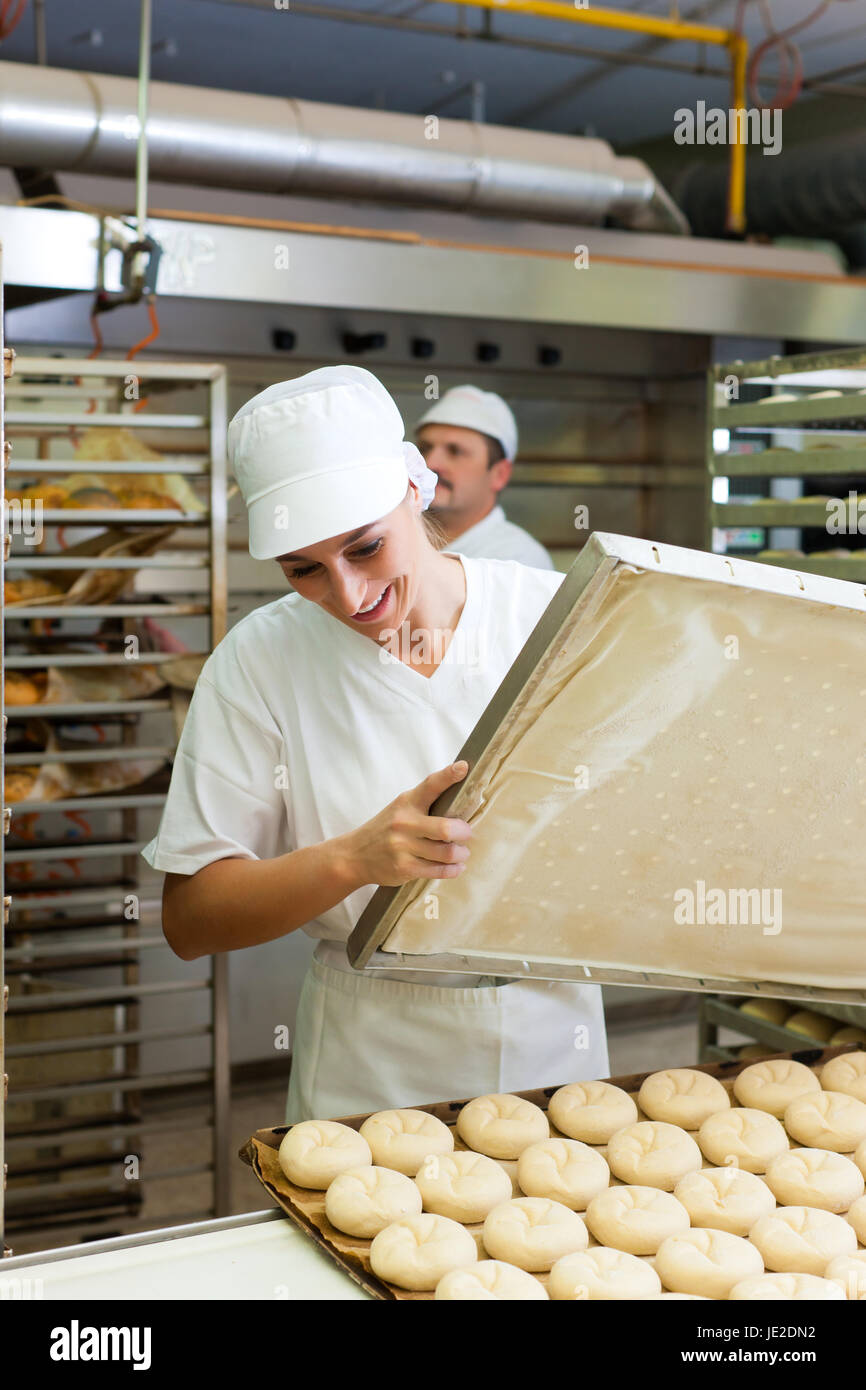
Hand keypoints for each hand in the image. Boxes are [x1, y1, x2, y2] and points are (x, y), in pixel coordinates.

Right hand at [341, 761, 472, 887]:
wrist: (354, 855)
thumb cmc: (385, 829)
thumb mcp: (400, 809)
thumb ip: (425, 805)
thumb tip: (461, 803)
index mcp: (406, 802)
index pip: (430, 785)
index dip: (448, 776)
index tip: (463, 767)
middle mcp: (404, 823)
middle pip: (446, 828)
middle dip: (464, 832)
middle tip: (467, 834)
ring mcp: (403, 847)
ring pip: (446, 853)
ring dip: (461, 854)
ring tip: (462, 853)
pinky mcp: (404, 868)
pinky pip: (438, 871)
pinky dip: (453, 870)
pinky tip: (456, 866)